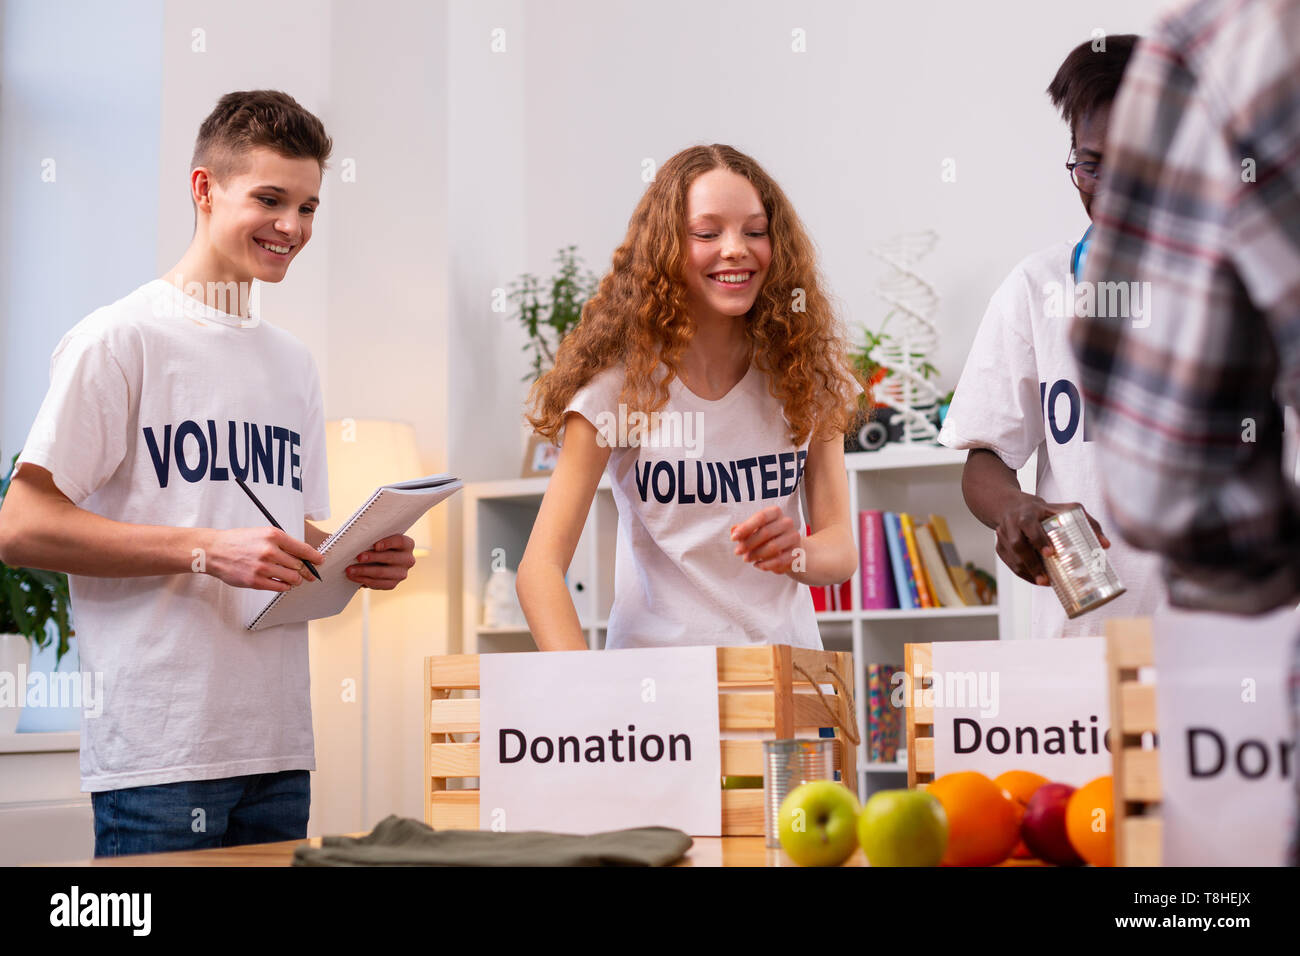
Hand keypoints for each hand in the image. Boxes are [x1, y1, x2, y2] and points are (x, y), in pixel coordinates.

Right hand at [204, 527, 325, 591]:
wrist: (214, 551)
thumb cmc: (238, 541)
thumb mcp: (262, 534)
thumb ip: (282, 543)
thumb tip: (302, 555)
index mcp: (273, 536)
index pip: (302, 548)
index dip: (314, 557)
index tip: (320, 561)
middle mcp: (269, 551)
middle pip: (299, 565)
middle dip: (306, 571)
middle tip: (309, 574)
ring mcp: (262, 567)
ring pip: (292, 578)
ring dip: (297, 580)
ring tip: (295, 580)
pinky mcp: (255, 581)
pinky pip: (279, 587)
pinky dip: (285, 587)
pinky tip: (284, 584)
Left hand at [347, 534, 415, 589]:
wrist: (379, 559)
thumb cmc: (378, 545)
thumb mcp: (380, 538)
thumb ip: (375, 538)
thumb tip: (359, 540)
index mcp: (407, 544)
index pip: (400, 541)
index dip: (388, 543)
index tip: (375, 545)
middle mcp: (408, 559)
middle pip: (390, 558)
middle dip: (372, 558)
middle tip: (358, 557)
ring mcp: (401, 573)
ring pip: (382, 573)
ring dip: (364, 571)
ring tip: (350, 570)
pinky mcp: (393, 584)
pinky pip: (378, 584)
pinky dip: (364, 580)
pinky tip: (355, 577)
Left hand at [730, 505, 801, 573]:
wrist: (790, 548)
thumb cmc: (768, 537)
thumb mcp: (754, 530)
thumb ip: (743, 530)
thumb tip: (733, 530)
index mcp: (775, 512)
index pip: (761, 517)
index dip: (746, 527)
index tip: (733, 538)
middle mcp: (787, 522)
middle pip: (765, 532)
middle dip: (748, 544)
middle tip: (737, 552)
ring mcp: (794, 537)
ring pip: (773, 547)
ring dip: (756, 554)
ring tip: (746, 559)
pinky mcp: (797, 552)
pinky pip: (780, 560)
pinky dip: (766, 564)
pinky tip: (757, 565)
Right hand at [995, 496, 1109, 585]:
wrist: (1009, 506)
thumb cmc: (1042, 509)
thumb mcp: (1063, 509)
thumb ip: (1086, 522)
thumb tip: (1105, 545)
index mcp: (1027, 513)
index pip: (1029, 526)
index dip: (1038, 540)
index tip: (1050, 553)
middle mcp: (1011, 524)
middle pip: (1017, 545)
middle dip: (1031, 564)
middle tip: (1046, 578)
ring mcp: (1002, 536)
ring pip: (1012, 557)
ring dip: (1026, 571)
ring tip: (1043, 582)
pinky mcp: (999, 546)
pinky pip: (1008, 563)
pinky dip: (1021, 573)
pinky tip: (1034, 579)